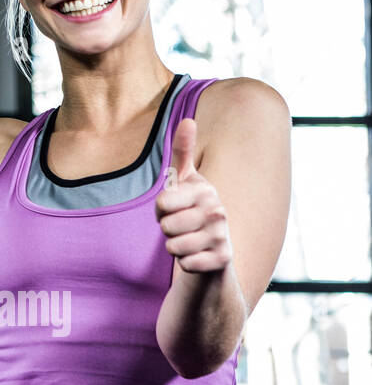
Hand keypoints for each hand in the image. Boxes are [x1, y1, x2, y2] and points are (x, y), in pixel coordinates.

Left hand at [155, 118, 232, 273]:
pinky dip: (185, 263)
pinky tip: (197, 256)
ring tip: (189, 240)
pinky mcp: (223, 260)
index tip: (173, 208)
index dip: (160, 210)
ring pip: (173, 247)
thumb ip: (182, 152)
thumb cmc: (192, 210)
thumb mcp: (185, 181)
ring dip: (175, 247)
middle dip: (167, 230)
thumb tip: (188, 120)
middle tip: (181, 227)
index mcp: (206, 190)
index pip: (162, 203)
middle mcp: (218, 211)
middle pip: (166, 226)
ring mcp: (223, 236)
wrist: (214, 249)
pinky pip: (186, 264)